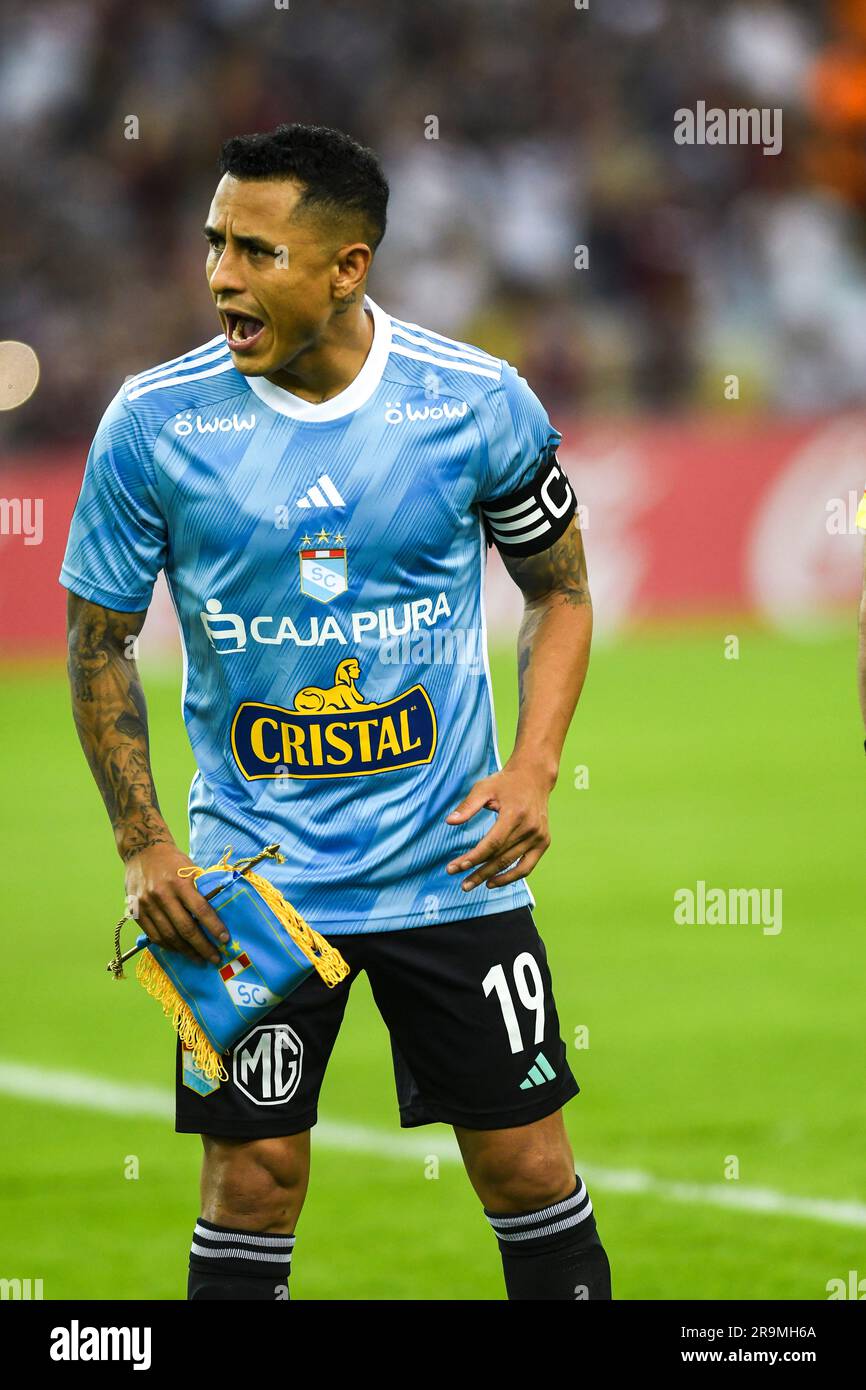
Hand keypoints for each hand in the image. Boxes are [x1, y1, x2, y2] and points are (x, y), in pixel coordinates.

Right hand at [124, 842, 229, 963]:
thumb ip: (201, 890)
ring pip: (169, 936)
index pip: (201, 910)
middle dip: (202, 947)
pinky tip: (180, 950)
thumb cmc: (173, 861)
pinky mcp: (136, 912)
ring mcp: (147, 905)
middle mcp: (162, 894)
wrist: (142, 851)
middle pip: (185, 928)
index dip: (214, 927)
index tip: (225, 940)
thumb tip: (218, 914)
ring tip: (199, 959)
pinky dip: (168, 946)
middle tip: (215, 958)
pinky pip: (154, 936)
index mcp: (179, 882)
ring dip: (186, 951)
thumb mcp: (191, 869)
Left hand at [444, 763, 552, 890]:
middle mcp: (530, 828)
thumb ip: (467, 806)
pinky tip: (493, 882)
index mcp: (515, 814)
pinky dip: (511, 877)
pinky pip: (527, 866)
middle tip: (462, 884)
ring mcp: (539, 837)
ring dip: (491, 877)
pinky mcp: (544, 842)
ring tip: (472, 884)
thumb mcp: (484, 788)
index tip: (457, 867)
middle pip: (501, 857)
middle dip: (478, 872)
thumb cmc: (505, 783)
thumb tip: (449, 822)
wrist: (534, 777)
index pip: (492, 843)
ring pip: (512, 864)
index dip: (474, 857)